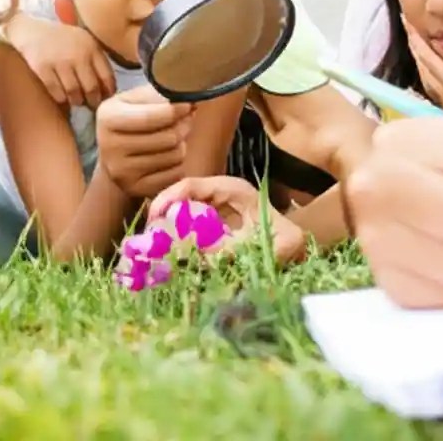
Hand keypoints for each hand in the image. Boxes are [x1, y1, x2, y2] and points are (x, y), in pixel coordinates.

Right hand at [5, 13, 115, 109]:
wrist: (30, 31)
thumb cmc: (61, 40)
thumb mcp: (84, 42)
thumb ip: (96, 61)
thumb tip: (109, 90)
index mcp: (92, 47)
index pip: (107, 77)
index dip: (108, 92)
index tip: (105, 98)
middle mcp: (78, 54)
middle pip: (92, 88)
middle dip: (92, 101)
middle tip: (90, 105)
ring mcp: (60, 61)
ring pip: (74, 94)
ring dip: (76, 101)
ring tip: (75, 101)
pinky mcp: (42, 69)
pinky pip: (56, 93)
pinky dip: (61, 99)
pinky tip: (61, 96)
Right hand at [96, 85, 193, 198]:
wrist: (113, 155)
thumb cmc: (130, 120)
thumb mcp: (135, 100)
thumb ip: (158, 95)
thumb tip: (188, 96)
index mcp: (107, 118)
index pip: (149, 117)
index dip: (175, 110)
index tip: (189, 104)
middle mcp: (109, 146)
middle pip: (166, 138)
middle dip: (183, 126)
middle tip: (187, 119)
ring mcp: (121, 171)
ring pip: (173, 156)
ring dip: (182, 144)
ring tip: (177, 137)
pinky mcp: (135, 188)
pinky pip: (174, 174)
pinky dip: (179, 164)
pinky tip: (171, 155)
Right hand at [150, 177, 305, 262]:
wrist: (295, 244)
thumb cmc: (286, 241)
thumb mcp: (268, 246)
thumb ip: (238, 251)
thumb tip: (202, 257)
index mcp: (232, 189)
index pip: (191, 185)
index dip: (168, 199)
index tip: (153, 219)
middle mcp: (219, 194)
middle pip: (180, 197)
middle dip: (161, 216)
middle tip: (148, 240)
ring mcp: (214, 207)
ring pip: (180, 212)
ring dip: (166, 229)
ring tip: (154, 250)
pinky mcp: (211, 222)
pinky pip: (187, 226)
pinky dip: (176, 239)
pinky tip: (168, 255)